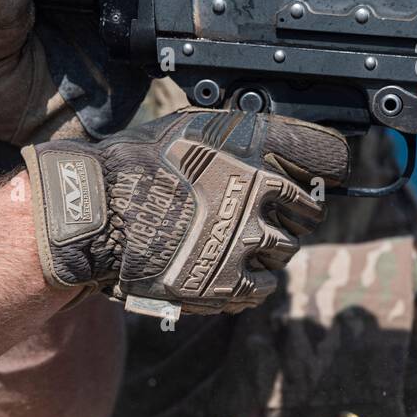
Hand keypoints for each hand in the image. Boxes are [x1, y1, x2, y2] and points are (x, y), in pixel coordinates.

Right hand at [23, 109, 349, 313]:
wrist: (95, 214)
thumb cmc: (137, 165)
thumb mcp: (192, 128)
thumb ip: (238, 134)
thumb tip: (272, 135)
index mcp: (255, 159)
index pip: (321, 166)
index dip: (320, 176)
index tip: (316, 184)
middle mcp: (258, 199)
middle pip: (305, 215)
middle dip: (291, 216)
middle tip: (268, 218)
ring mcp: (244, 243)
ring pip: (284, 252)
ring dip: (269, 249)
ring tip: (240, 244)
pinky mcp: (225, 283)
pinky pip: (262, 288)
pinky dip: (253, 281)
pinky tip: (233, 270)